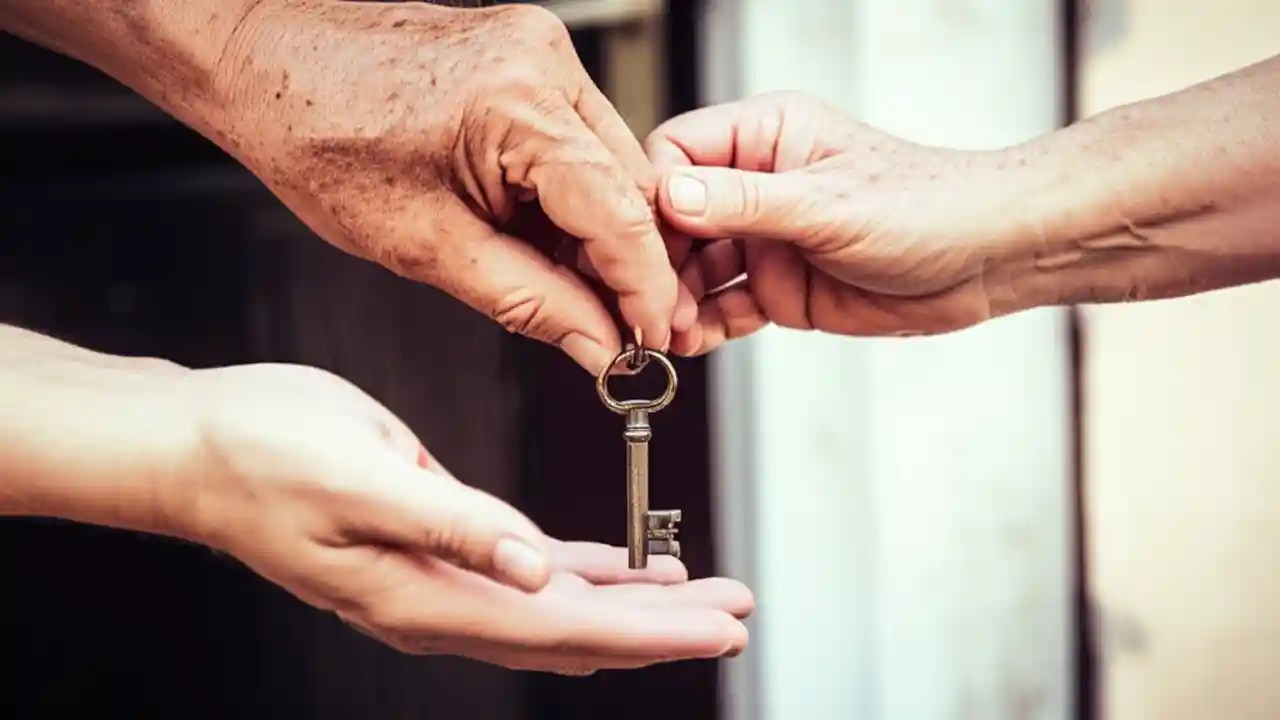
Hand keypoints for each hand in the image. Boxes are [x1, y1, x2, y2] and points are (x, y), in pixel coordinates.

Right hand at [184, 363, 750, 672]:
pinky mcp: (435, 544)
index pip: (566, 627)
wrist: (194, 448)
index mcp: (425, 594)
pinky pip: (528, 570)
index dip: (651, 631)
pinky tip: (619, 565)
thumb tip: (537, 572)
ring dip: (632, 602)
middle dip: (662, 625)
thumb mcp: (356, 477)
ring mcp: (436, 579)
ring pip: (560, 606)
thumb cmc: (259, 454)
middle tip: (735, 612)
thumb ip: (453, 526)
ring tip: (697, 592)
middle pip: (577, 630)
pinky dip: (583, 570)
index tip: (719, 626)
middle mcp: (439, 601)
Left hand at [211, 2, 686, 371]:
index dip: (645, 291)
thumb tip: (595, 343)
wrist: (266, 63)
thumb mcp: (422, 245)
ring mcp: (541, 53)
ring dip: (601, 233)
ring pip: (614, 166)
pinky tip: (545, 235)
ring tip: (566, 286)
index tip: (648, 340)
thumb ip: (527, 302)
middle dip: (627, 266)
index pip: (624, 215)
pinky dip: (574, 196)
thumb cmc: (317, 134)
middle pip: (633, 189)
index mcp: (518, 105)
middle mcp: (544, 64)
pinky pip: (582, 139)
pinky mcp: (530, 57)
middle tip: (611, 330)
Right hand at [647, 92, 1034, 354]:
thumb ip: (744, 202)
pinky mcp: (779, 287)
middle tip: (646, 299)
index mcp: (766, 136)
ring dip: (677, 301)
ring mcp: (766, 239)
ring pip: (695, 269)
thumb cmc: (928, 205)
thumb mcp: (827, 203)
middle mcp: (758, 184)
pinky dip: (704, 327)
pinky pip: (725, 307)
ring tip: (665, 330)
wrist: (986, 261)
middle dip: (659, 261)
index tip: (639, 237)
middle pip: (676, 218)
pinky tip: (690, 342)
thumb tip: (671, 195)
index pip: (678, 152)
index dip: (652, 195)